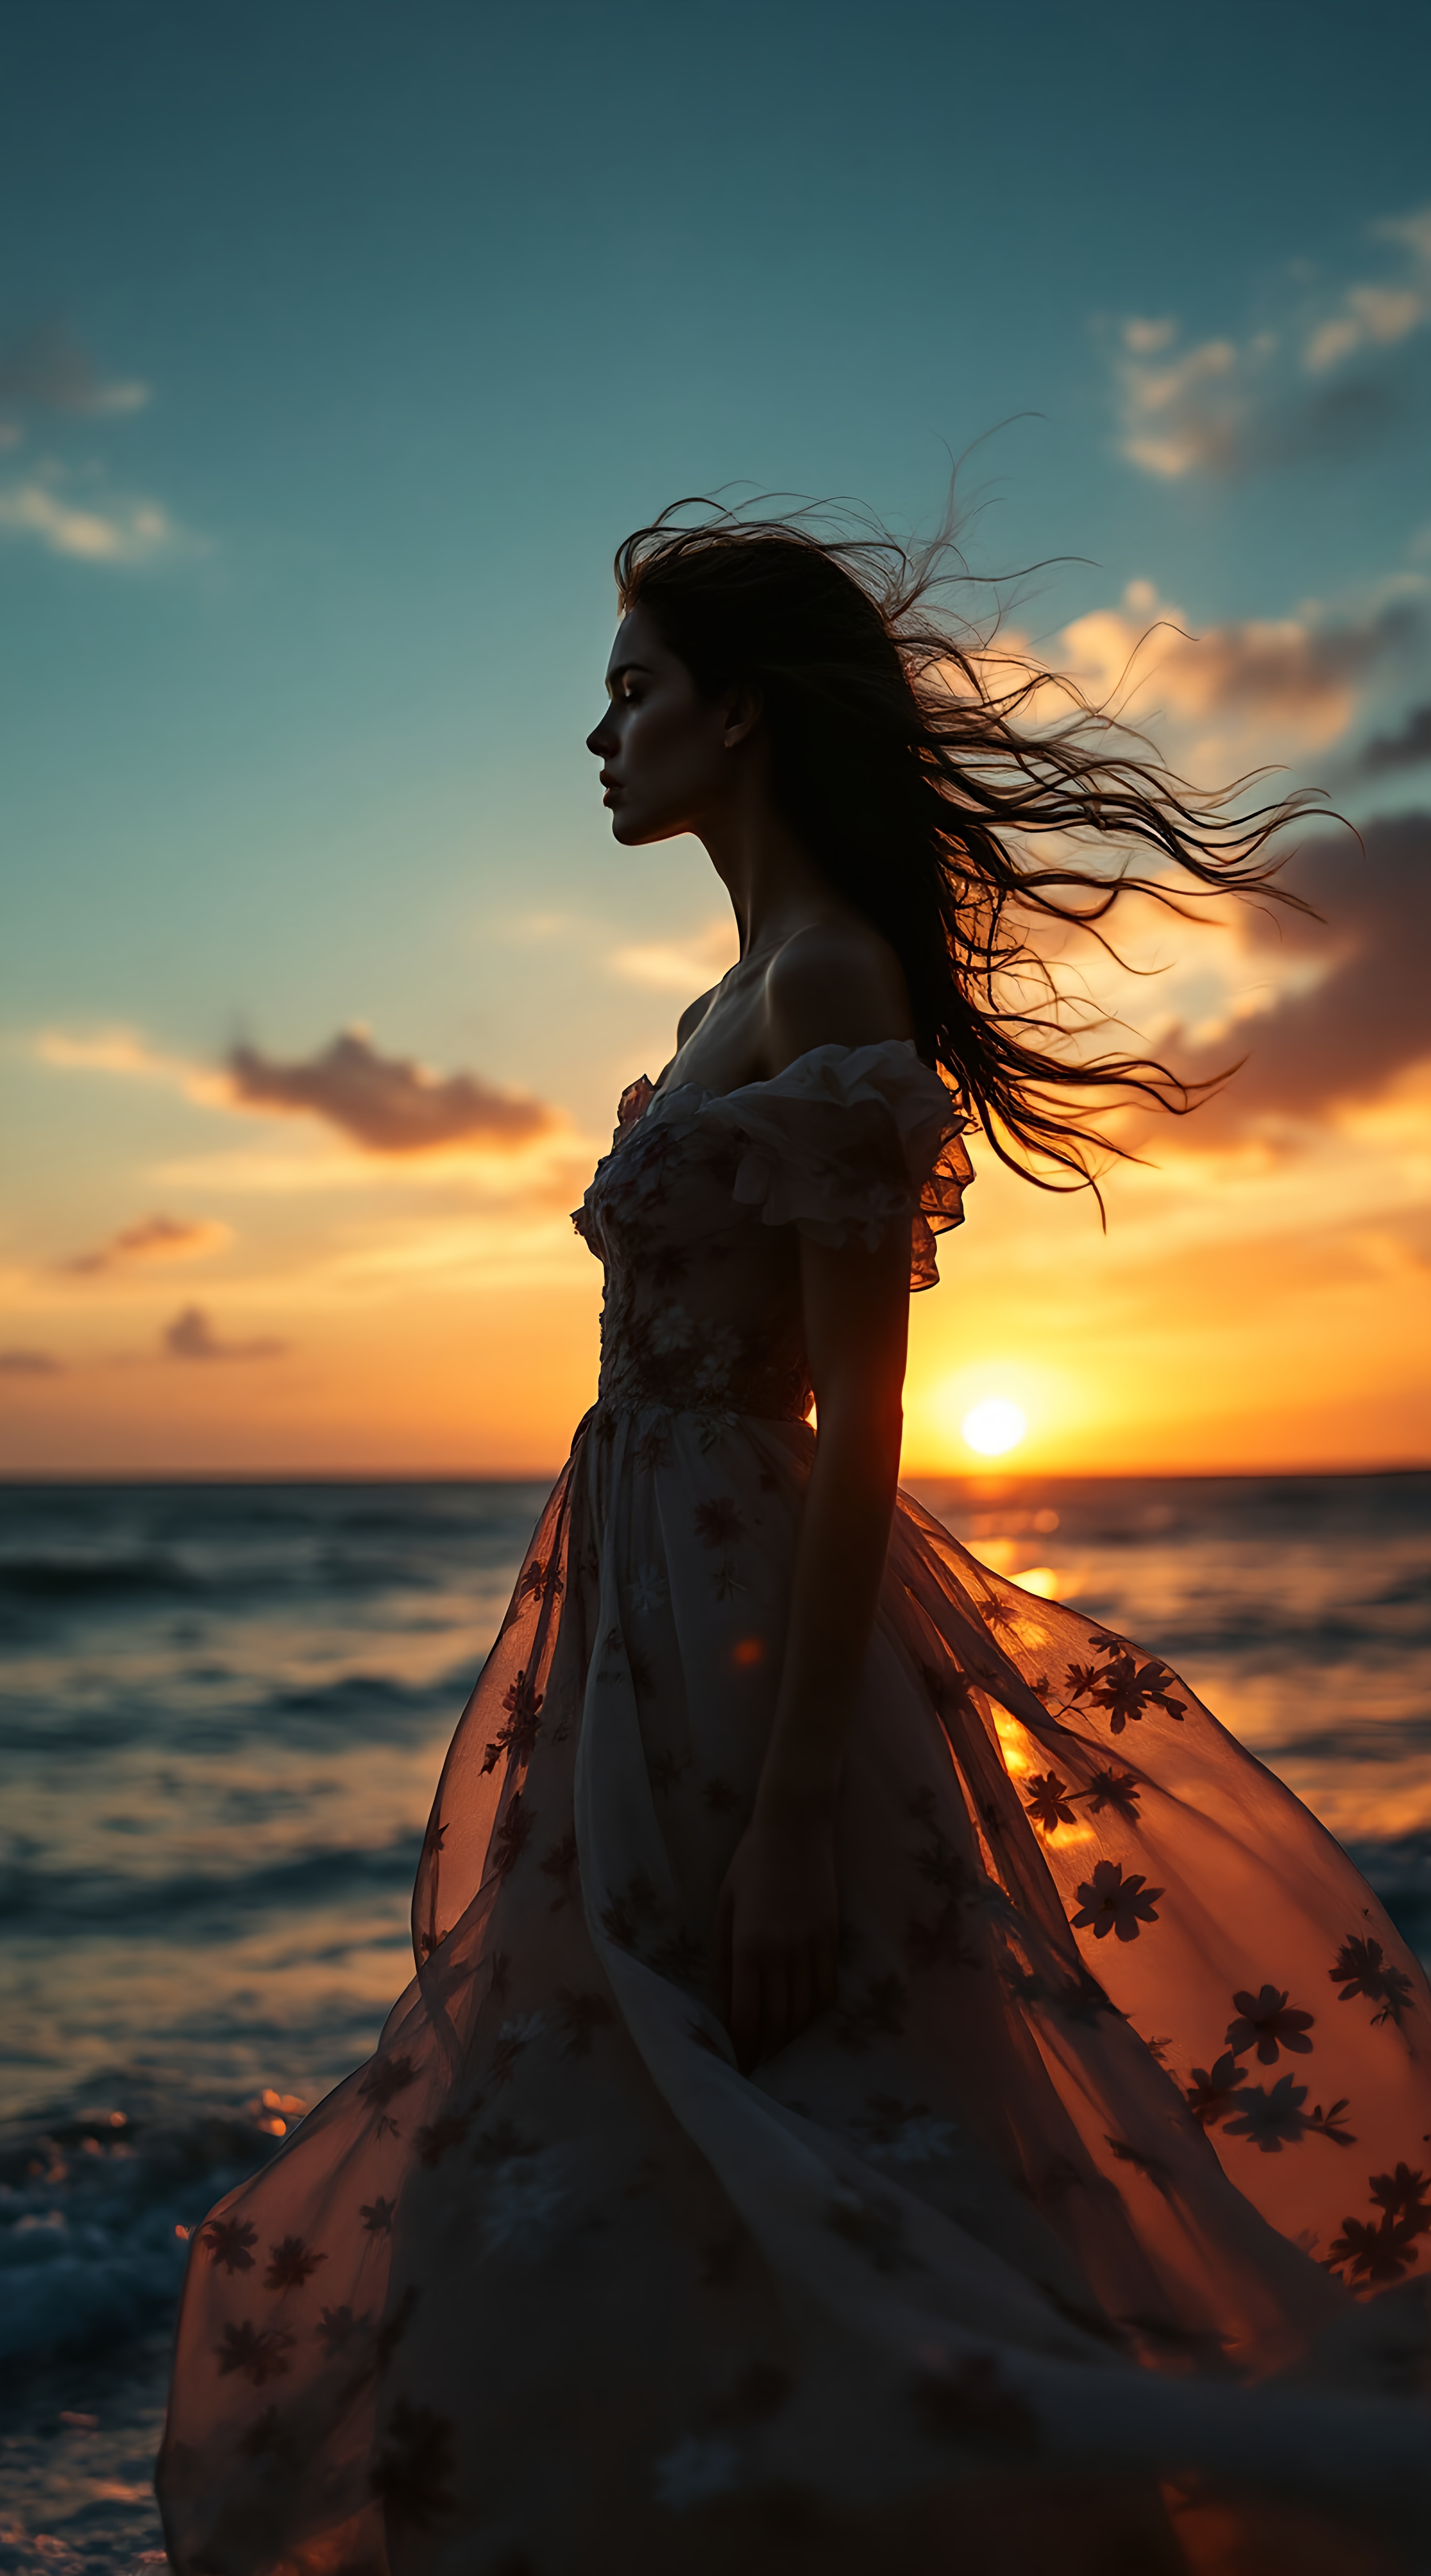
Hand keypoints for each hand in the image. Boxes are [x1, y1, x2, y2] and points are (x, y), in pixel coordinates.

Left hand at [716, 1801, 837, 2070]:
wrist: (796, 1828)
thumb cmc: (750, 1862)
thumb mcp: (725, 1905)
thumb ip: (723, 1952)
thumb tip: (723, 1995)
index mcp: (749, 1947)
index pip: (747, 2016)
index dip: (743, 2048)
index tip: (737, 2066)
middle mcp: (782, 1954)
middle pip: (777, 2022)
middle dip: (765, 2051)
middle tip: (756, 2070)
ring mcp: (811, 1948)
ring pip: (804, 2011)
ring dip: (790, 2037)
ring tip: (778, 2052)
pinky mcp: (832, 1939)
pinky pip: (826, 1988)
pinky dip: (815, 2012)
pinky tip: (804, 2021)